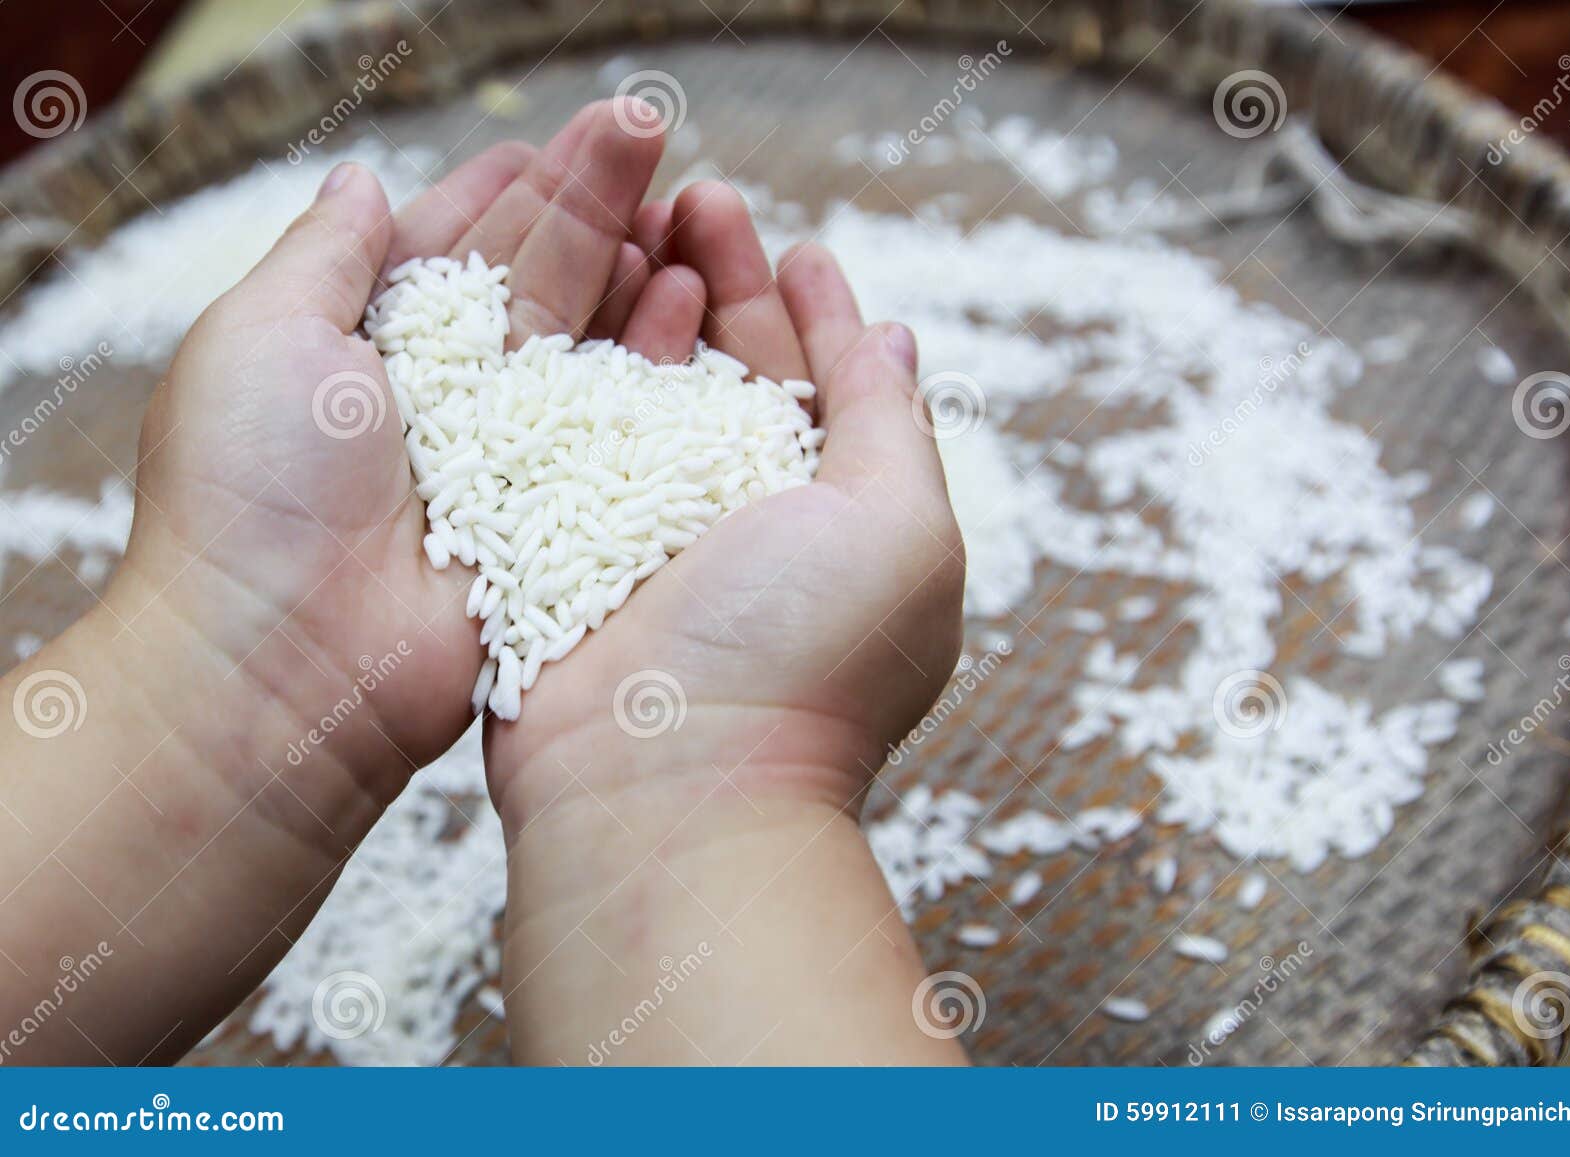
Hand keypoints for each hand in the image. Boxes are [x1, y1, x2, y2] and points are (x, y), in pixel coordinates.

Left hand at [113, 100, 681, 849]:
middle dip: (598, 197)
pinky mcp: (561, 511)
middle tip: (655, 130)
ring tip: (688, 201)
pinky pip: (624, 420)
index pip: (463, 240)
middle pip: (541, 273)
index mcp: (373, 341)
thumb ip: (323, 255)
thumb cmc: (252, 492)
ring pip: (593, 338)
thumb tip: (361, 181)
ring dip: (640, 266)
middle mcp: (450, 392)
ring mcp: (512, 453)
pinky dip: (660, 357)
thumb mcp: (261, 336)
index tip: (578, 132)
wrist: (288, 659)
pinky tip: (691, 294)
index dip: (519, 182)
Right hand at [484, 181, 966, 831]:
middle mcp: (739, 513)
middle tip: (695, 196)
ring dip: (641, 296)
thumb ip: (893, 422)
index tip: (786, 236)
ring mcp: (643, 525)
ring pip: (641, 382)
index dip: (807, 303)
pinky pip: (564, 427)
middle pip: (725, 365)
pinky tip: (570, 295)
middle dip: (718, 276)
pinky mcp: (559, 539)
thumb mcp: (900, 526)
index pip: (821, 380)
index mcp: (830, 509)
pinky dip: (570, 359)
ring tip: (632, 215)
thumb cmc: (806, 660)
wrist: (665, 786)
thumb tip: (895, 335)